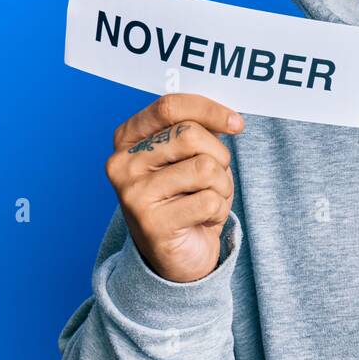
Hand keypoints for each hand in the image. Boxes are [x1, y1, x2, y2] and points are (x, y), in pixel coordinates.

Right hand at [105, 93, 244, 282]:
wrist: (178, 253)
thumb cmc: (187, 195)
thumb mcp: (190, 155)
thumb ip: (199, 129)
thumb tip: (228, 117)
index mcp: (128, 138)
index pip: (169, 107)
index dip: (209, 110)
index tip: (236, 123)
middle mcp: (122, 163)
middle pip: (191, 135)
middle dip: (219, 156)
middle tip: (214, 178)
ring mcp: (133, 194)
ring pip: (205, 168)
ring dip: (221, 185)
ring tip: (206, 200)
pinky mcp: (152, 223)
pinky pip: (209, 201)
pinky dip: (218, 211)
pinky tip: (201, 220)